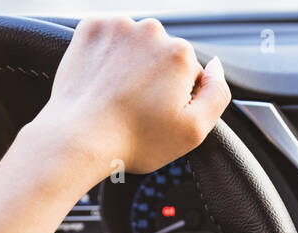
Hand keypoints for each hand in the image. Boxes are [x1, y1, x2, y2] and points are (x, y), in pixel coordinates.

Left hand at [30, 16, 230, 181]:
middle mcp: (151, 30)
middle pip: (164, 55)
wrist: (79, 137)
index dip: (178, 97)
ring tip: (118, 95)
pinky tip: (103, 81)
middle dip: (156, 77)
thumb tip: (217, 67)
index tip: (160, 114)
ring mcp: (118, 26)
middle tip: (138, 107)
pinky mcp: (91, 27)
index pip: (190, 73)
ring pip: (136, 45)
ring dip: (132, 64)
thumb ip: (218, 94)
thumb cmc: (136, 140)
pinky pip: (110, 38)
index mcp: (180, 54)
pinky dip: (108, 56)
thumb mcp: (194, 130)